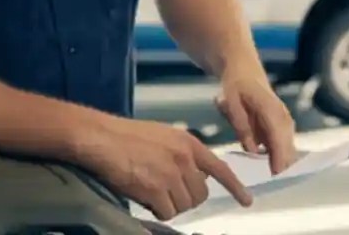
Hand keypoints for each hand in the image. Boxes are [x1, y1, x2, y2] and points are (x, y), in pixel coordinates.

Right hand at [74, 116, 252, 221]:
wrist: (101, 138)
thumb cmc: (127, 136)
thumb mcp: (164, 137)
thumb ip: (183, 154)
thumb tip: (195, 178)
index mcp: (188, 144)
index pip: (220, 169)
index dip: (235, 187)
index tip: (246, 201)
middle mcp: (184, 159)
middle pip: (200, 195)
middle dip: (187, 199)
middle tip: (167, 193)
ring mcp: (170, 175)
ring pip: (184, 206)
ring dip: (170, 205)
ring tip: (151, 191)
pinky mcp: (155, 190)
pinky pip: (167, 213)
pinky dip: (157, 210)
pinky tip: (145, 197)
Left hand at [214, 66, 297, 173]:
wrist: (244, 71)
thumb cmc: (235, 86)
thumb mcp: (230, 102)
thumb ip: (241, 125)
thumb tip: (251, 149)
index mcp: (271, 110)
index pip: (279, 139)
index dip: (279, 159)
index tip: (276, 175)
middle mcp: (283, 118)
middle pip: (288, 147)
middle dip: (282, 166)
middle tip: (270, 185)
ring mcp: (284, 122)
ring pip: (287, 149)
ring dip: (280, 163)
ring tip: (269, 180)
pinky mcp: (281, 127)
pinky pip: (282, 146)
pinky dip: (277, 157)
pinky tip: (268, 168)